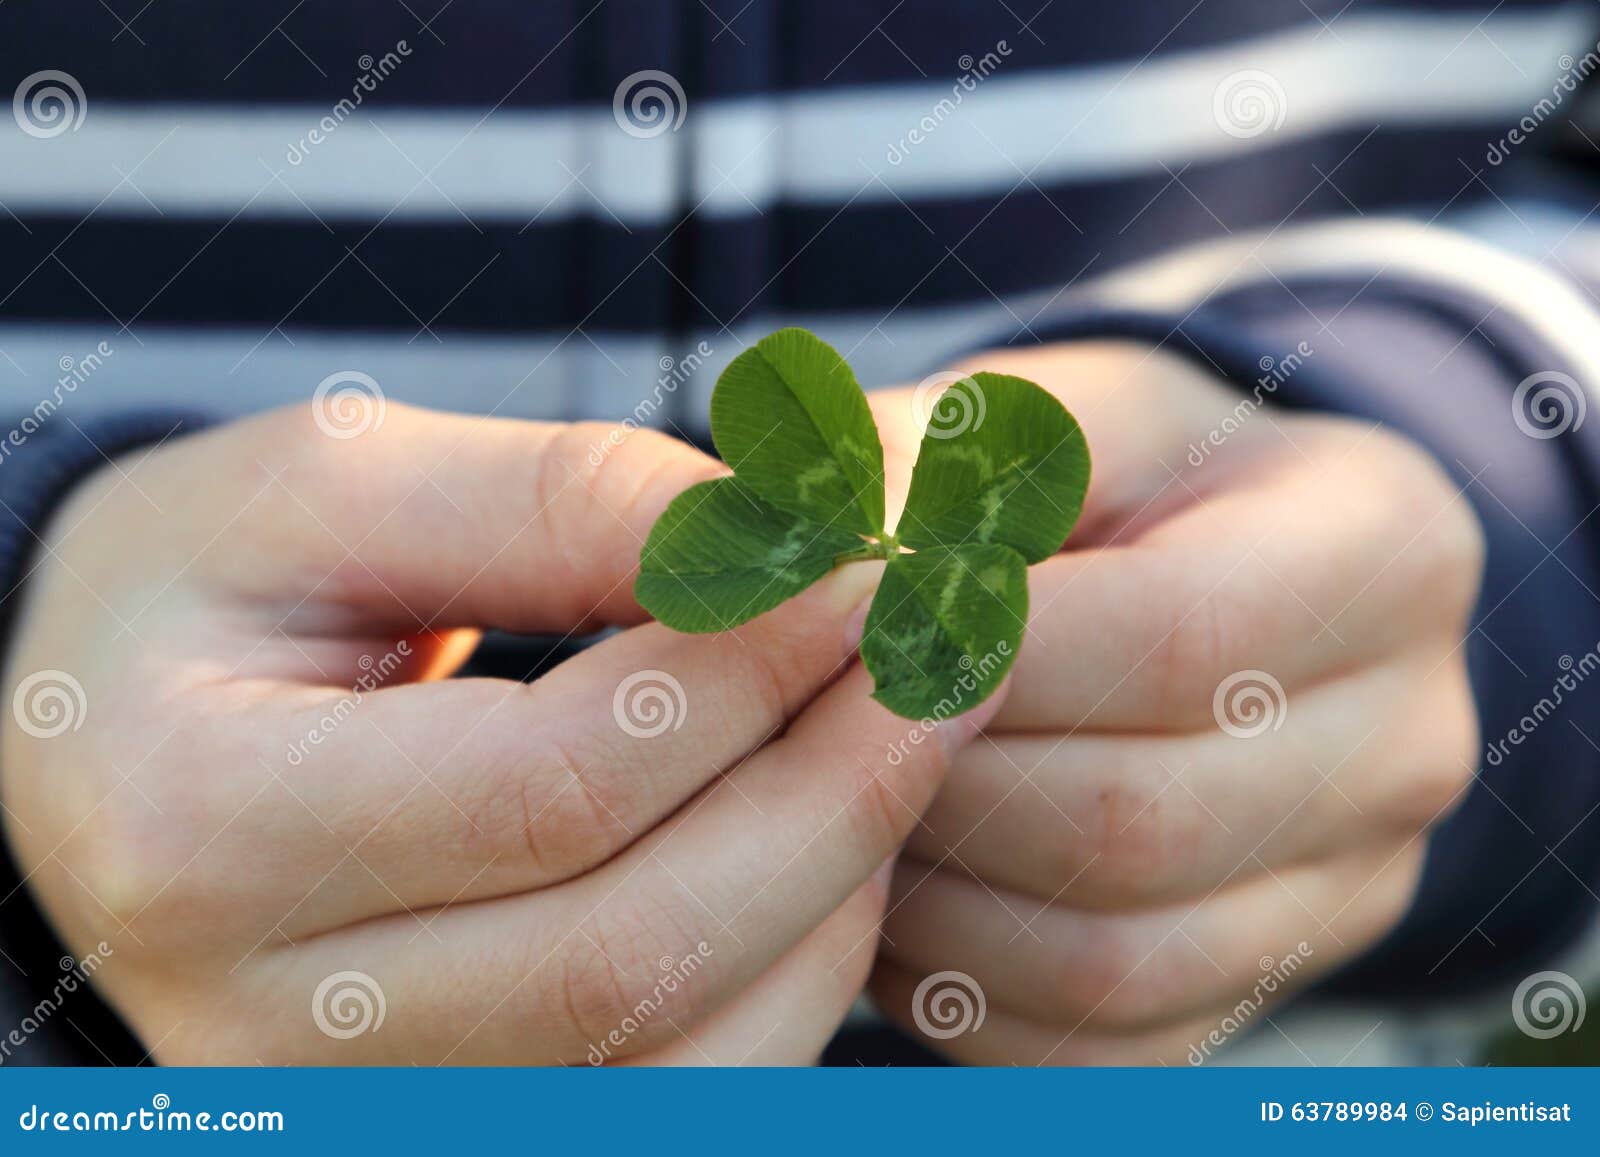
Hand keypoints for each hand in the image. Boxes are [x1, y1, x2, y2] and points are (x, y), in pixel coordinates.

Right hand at [0, 403, 996, 1064]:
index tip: (876, 563)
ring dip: (842, 885)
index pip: (553, 785)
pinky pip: (690, 1096)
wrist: (117, 744)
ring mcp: (366, 1115)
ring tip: (914, 728)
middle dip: (837, 788)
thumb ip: (553, 500)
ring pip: (686, 1051)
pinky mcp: (457, 1128)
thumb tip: (784, 537)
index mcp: (202, 836)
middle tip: (953, 652)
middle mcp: (269, 1033)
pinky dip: (802, 976)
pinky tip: (841, 842)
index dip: (749, 671)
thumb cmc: (210, 588)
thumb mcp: (333, 487)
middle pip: (636, 948)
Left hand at [864, 342, 1483, 1063]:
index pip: (1169, 639)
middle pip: (1135, 819)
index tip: (851, 626)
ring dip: (935, 900)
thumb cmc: (1127, 483)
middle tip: (825, 730)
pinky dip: (966, 990)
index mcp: (1385, 557)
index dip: (977, 648)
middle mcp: (1406, 741)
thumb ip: (951, 446)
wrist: (1226, 581)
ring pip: (1110, 959)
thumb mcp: (1059, 415)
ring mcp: (1352, 885)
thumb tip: (815, 527)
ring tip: (846, 811)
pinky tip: (904, 895)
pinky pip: (1096, 1043)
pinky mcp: (1267, 982)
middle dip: (938, 782)